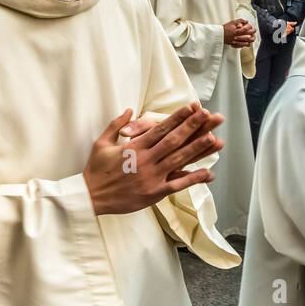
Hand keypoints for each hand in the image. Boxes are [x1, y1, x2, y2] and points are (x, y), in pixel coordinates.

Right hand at [83, 106, 220, 215]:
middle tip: (207, 116)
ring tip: (213, 138)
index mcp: (134, 147)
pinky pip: (177, 184)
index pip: (160, 129)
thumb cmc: (96, 170)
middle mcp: (145, 160)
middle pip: (173, 140)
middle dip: (192, 127)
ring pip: (178, 160)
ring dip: (197, 149)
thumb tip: (130, 110)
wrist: (90, 196)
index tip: (191, 108)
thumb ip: (117, 125)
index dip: (177, 118)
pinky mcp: (154, 193)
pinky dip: (192, 179)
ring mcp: (151, 177)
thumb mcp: (102, 143)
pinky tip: (207, 173)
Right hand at [223, 18, 255, 48]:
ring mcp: (236, 41)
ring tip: (251, 37)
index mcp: (237, 31)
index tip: (252, 27)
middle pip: (249, 37)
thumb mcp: (232, 22)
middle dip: (253, 34)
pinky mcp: (234, 44)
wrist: (219, 35)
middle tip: (253, 32)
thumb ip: (240, 21)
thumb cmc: (225, 28)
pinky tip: (247, 42)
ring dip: (250, 40)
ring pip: (247, 43)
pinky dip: (245, 44)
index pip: (247, 29)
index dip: (251, 28)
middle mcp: (237, 37)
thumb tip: (246, 21)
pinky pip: (242, 46)